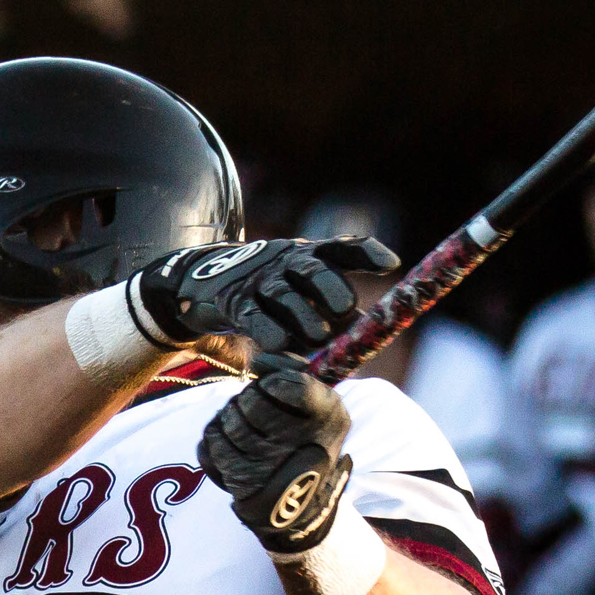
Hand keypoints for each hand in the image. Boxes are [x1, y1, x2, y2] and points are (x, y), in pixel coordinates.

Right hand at [139, 237, 393, 354]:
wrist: (203, 284)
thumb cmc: (268, 297)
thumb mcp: (301, 294)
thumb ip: (332, 311)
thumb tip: (364, 329)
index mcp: (310, 256)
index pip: (343, 249)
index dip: (367, 254)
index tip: (392, 264)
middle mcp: (286, 261)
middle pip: (313, 268)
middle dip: (331, 287)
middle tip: (344, 309)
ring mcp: (259, 279)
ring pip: (284, 295)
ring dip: (302, 316)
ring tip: (319, 337)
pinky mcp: (233, 300)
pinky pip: (252, 316)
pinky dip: (265, 330)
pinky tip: (278, 344)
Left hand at [198, 356, 354, 553]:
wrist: (300, 501)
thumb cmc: (305, 440)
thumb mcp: (319, 401)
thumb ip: (291, 370)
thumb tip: (257, 361)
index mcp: (327, 413)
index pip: (295, 386)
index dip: (275, 382)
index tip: (272, 386)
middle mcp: (299, 438)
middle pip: (252, 399)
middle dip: (248, 399)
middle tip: (257, 411)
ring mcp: (268, 460)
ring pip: (228, 418)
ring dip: (231, 417)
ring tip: (246, 429)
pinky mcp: (240, 478)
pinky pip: (211, 439)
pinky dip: (216, 436)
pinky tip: (231, 444)